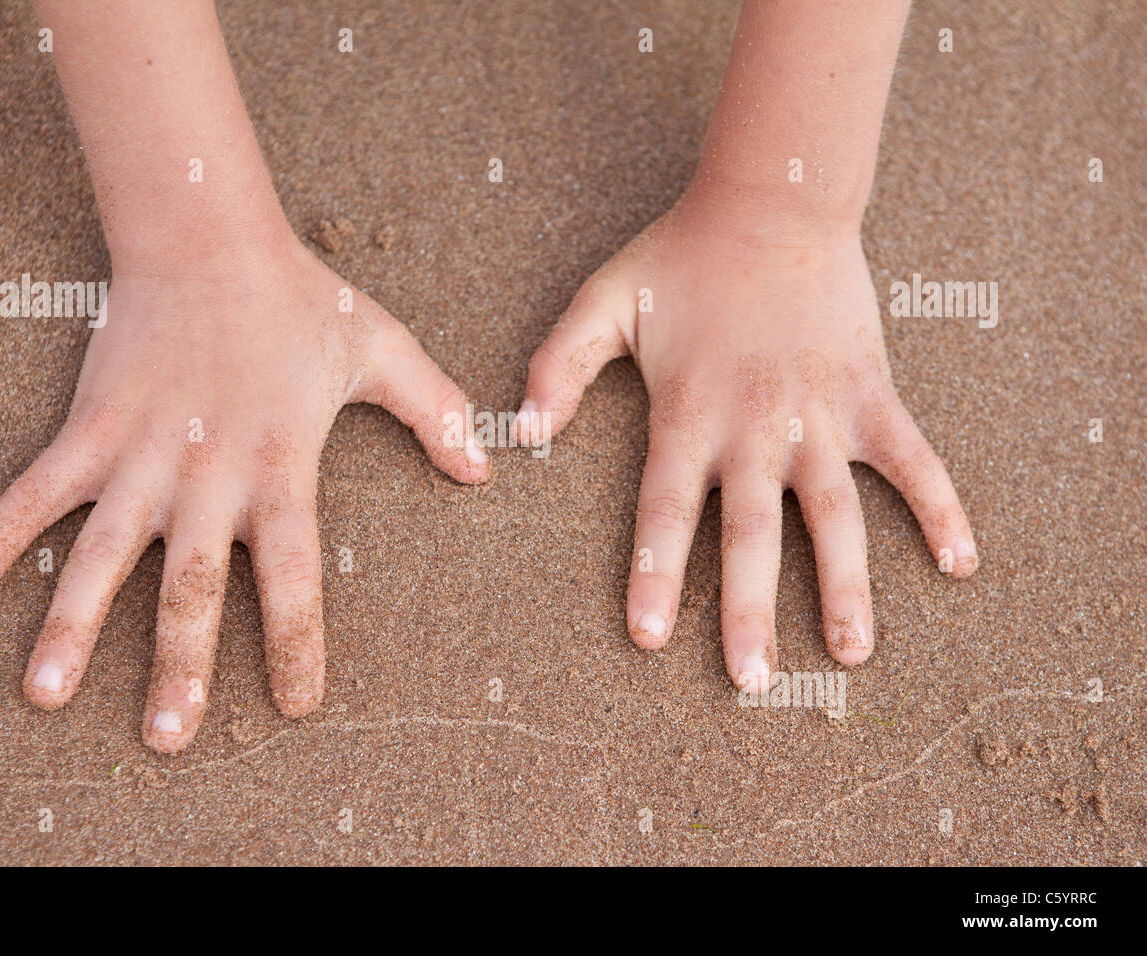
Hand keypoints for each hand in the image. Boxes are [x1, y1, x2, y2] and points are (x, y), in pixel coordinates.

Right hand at [0, 234, 488, 750]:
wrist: (208, 235)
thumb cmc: (299, 298)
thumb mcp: (381, 352)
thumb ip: (434, 412)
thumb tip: (486, 469)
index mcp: (280, 469)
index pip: (294, 576)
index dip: (297, 643)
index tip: (296, 705)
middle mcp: (207, 477)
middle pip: (194, 588)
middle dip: (181, 665)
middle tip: (169, 738)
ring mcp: (141, 456)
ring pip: (104, 555)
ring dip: (74, 626)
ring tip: (47, 694)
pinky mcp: (90, 429)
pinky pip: (34, 491)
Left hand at [518, 188, 976, 689]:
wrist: (773, 200)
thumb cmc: (683, 257)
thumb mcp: (604, 302)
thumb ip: (559, 366)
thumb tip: (522, 432)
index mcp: (689, 413)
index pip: (666, 510)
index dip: (657, 573)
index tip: (650, 638)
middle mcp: (756, 427)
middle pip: (752, 533)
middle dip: (751, 610)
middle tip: (751, 682)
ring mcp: (819, 415)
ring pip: (835, 515)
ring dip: (846, 586)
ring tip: (851, 654)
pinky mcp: (869, 395)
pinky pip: (913, 460)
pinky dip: (939, 507)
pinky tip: (960, 563)